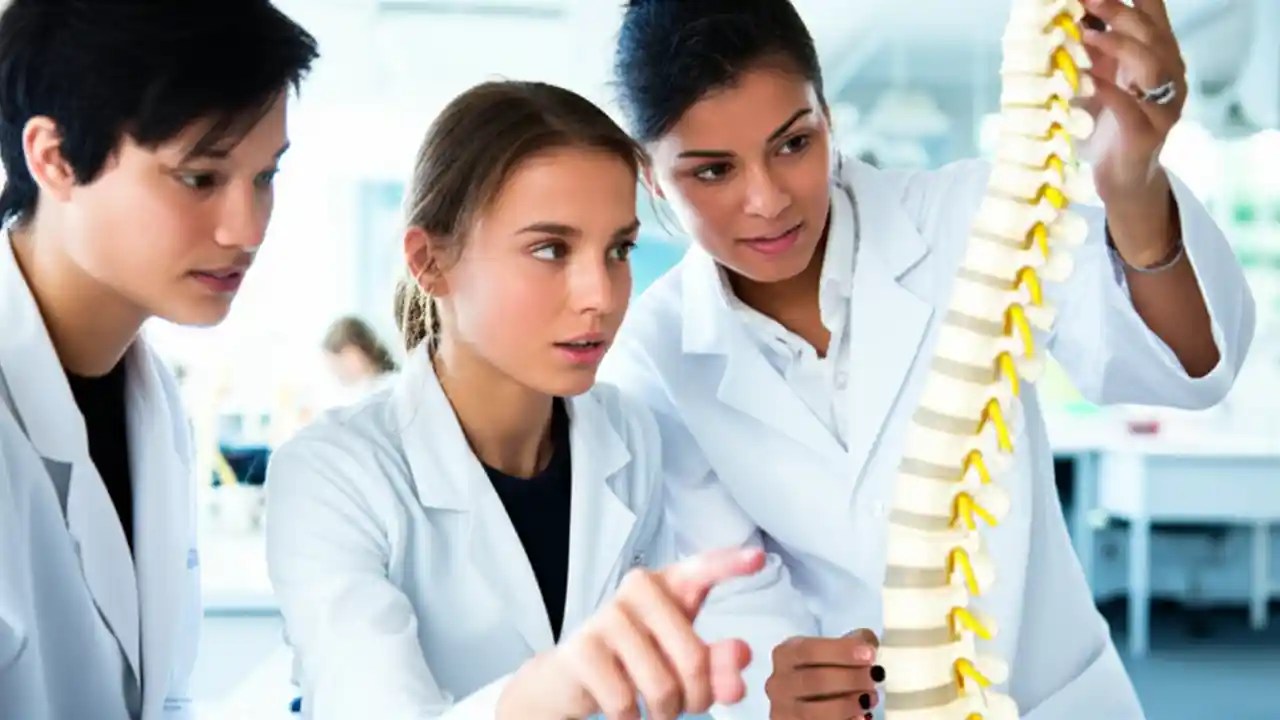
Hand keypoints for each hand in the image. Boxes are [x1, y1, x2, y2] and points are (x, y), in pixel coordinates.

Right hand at [499, 547, 765, 719]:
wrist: (572, 677)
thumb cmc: (637, 660)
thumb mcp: (684, 661)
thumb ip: (718, 662)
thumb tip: (741, 657)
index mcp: (669, 585)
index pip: (702, 570)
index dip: (730, 565)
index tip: (759, 558)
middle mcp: (638, 590)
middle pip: (693, 660)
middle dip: (696, 698)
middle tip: (685, 703)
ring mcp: (606, 616)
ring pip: (661, 687)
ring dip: (663, 712)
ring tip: (652, 705)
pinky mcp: (582, 648)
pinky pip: (625, 702)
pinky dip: (630, 718)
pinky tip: (623, 707)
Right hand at [765, 628, 883, 719]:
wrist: (803, 700)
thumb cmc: (819, 671)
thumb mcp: (828, 653)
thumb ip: (850, 644)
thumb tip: (869, 643)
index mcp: (785, 655)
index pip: (809, 650)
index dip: (841, 651)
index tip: (870, 654)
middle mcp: (779, 683)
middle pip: (815, 680)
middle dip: (850, 679)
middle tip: (874, 677)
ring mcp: (783, 709)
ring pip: (816, 711)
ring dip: (848, 704)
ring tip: (870, 698)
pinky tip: (861, 717)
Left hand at [1077, 0, 1184, 208]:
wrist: (1120, 178)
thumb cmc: (1106, 122)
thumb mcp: (1098, 77)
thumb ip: (1090, 47)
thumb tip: (1067, 12)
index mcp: (1158, 55)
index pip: (1153, 14)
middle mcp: (1169, 76)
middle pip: (1151, 34)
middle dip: (1119, 11)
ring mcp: (1163, 106)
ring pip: (1152, 65)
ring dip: (1119, 45)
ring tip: (1086, 36)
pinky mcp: (1148, 135)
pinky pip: (1130, 108)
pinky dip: (1108, 92)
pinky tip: (1086, 81)